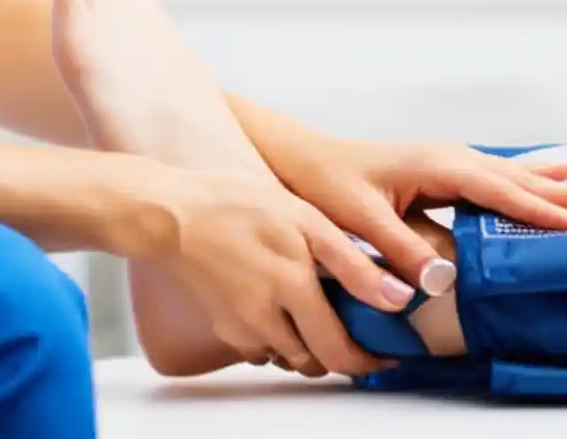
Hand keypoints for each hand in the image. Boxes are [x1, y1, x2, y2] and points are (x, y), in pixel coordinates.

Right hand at [132, 167, 409, 376]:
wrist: (168, 213)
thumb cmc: (235, 204)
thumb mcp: (305, 219)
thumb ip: (354, 263)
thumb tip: (398, 297)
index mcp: (292, 288)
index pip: (340, 351)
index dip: (369, 361)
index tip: (386, 355)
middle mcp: (266, 318)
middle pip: (314, 362)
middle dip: (341, 356)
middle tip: (358, 336)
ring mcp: (240, 326)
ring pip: (287, 355)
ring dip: (308, 346)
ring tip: (318, 313)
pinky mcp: (221, 324)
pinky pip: (259, 346)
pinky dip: (277, 336)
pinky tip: (280, 305)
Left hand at [280, 138, 566, 291]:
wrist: (302, 159)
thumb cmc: (325, 184)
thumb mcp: (358, 219)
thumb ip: (398, 248)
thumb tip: (441, 280)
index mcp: (436, 166)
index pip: (499, 193)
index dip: (540, 210)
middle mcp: (448, 159)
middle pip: (517, 181)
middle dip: (564, 196)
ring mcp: (446, 163)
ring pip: (511, 178)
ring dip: (552, 188)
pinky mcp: (440, 173)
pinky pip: (495, 180)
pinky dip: (527, 182)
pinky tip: (549, 177)